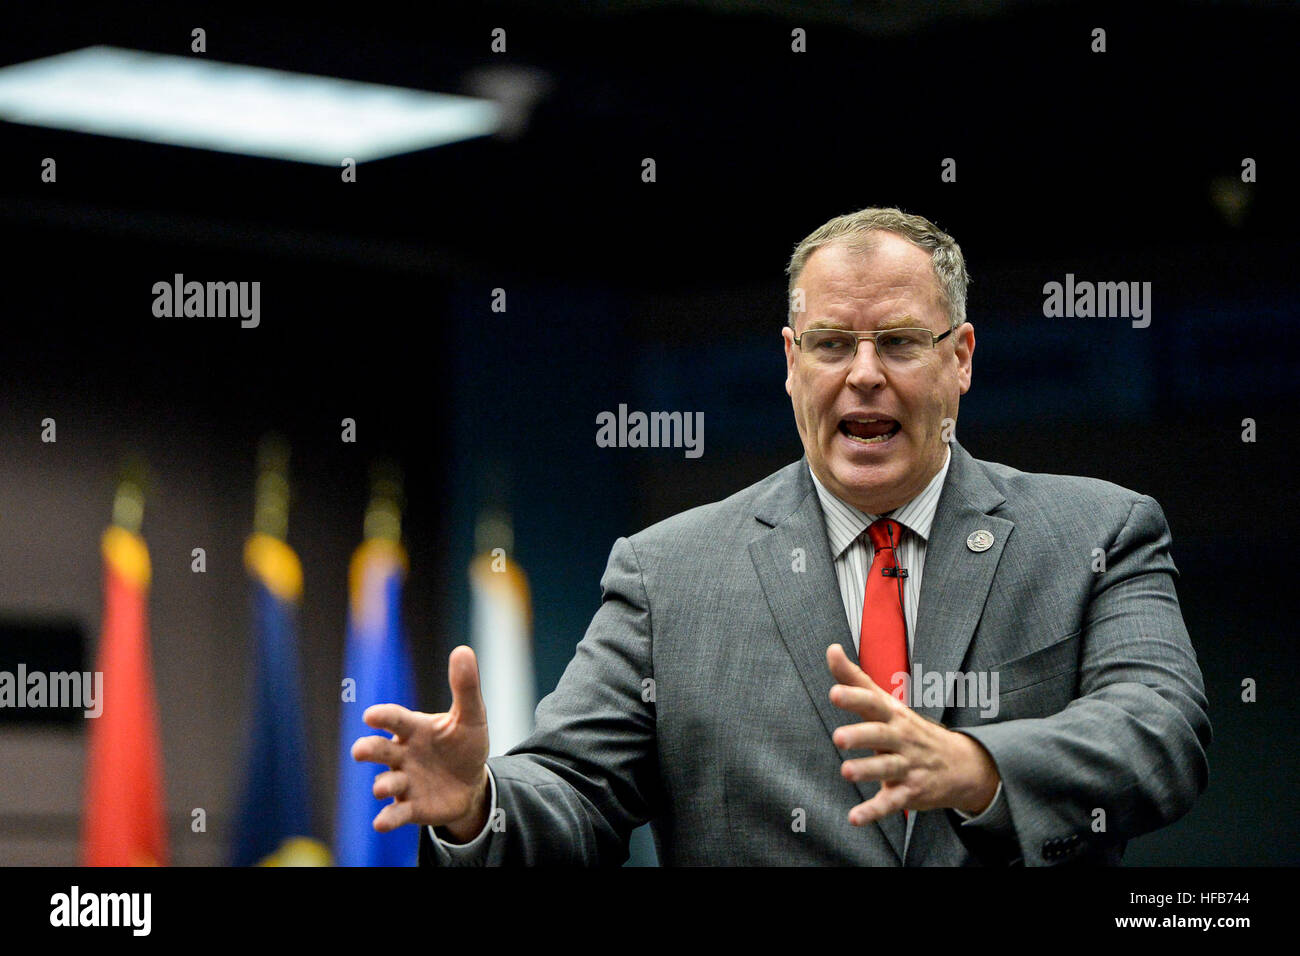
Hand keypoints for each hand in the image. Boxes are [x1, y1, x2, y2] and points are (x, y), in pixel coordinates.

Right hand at [351, 645, 490, 838]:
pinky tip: (381, 821)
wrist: (472, 783)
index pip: (393, 719)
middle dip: (368, 750)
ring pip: (384, 783)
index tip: (371, 716)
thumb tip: (463, 650)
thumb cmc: (464, 744)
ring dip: (381, 785)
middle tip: (361, 751)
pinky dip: (387, 818)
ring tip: (382, 787)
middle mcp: (402, 755)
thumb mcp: (471, 716)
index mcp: (413, 729)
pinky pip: (394, 814)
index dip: (382, 717)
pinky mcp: (410, 807)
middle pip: (379, 750)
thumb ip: (465, 687)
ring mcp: (404, 782)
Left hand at [826, 643, 998, 823]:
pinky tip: (854, 818)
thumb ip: (856, 679)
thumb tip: (831, 649)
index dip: (855, 697)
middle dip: (860, 735)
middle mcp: (900, 739)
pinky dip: (873, 811)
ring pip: (886, 769)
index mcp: (893, 715)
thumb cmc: (910, 729)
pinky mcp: (909, 793)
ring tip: (846, 772)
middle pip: (880, 735)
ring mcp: (907, 766)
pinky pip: (890, 803)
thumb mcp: (886, 702)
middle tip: (839, 737)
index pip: (873, 703)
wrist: (961, 764)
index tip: (835, 692)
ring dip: (867, 770)